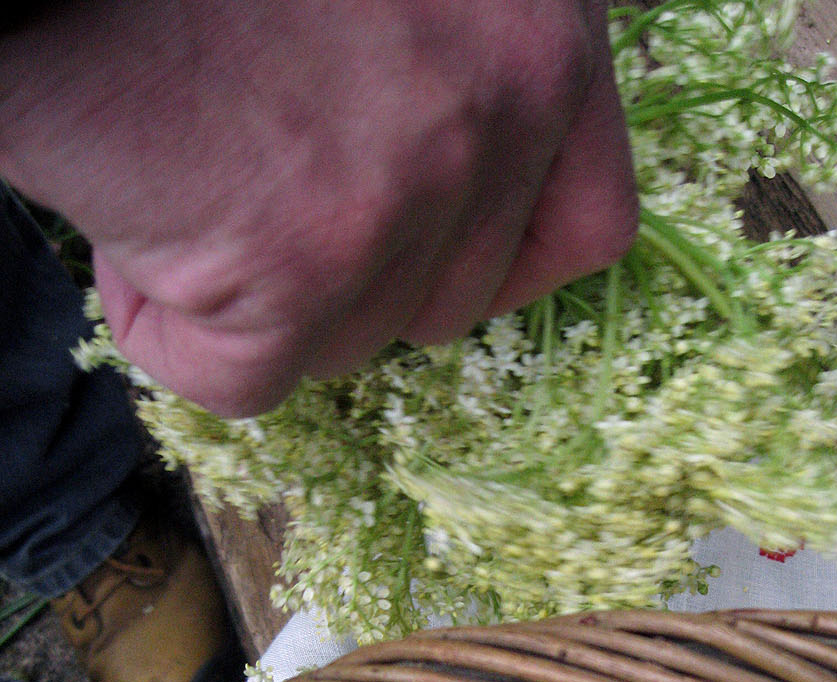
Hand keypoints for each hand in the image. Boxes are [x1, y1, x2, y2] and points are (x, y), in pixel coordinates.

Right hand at [0, 0, 636, 415]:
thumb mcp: (395, 4)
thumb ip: (449, 87)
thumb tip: (440, 202)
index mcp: (538, 28)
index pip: (591, 226)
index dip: (507, 260)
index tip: (439, 256)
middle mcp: (503, 106)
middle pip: (451, 302)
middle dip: (352, 275)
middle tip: (256, 186)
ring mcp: (411, 193)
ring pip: (349, 340)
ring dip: (256, 294)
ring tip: (182, 173)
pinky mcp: (304, 271)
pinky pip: (248, 379)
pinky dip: (179, 333)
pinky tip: (135, 230)